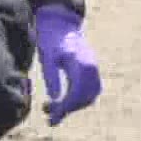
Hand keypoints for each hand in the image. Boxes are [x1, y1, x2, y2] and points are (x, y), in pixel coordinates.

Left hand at [34, 5, 102, 125]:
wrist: (60, 24)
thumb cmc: (50, 39)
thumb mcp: (47, 57)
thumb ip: (51, 76)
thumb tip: (55, 99)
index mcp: (80, 62)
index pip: (77, 92)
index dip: (65, 107)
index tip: (51, 117)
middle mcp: (91, 66)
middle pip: (86, 97)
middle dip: (68, 109)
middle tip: (48, 116)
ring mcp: (94, 68)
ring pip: (90, 96)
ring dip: (74, 106)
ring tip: (53, 109)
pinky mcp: (92, 71)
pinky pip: (91, 91)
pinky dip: (79, 100)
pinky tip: (63, 102)